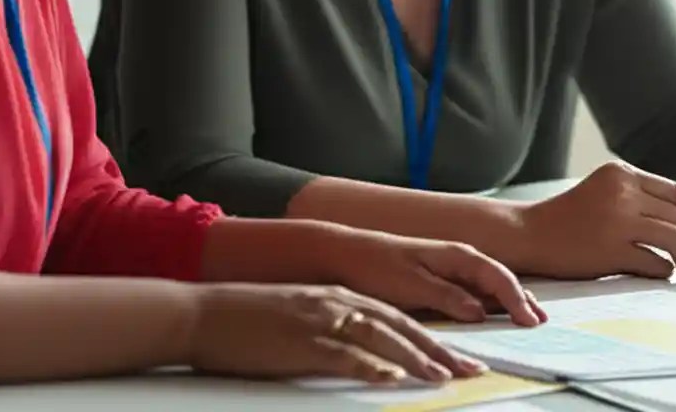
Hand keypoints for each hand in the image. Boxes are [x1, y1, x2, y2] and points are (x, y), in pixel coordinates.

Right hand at [189, 282, 488, 383]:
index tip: (461, 357)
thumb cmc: (250, 320)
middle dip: (441, 350)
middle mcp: (338, 304)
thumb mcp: (304, 316)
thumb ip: (338, 330)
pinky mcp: (301, 342)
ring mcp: (321, 322)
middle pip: (402, 328)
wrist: (203, 313)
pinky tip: (390, 377)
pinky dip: (370, 367)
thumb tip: (372, 358)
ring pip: (382, 339)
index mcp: (341, 298)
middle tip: (471, 368)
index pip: (400, 318)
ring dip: (417, 358)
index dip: (433, 338)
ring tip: (444, 376)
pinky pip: (343, 355)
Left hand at [320, 228, 546, 325]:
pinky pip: (474, 291)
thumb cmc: (376, 265)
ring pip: (489, 286)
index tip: (529, 320)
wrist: (346, 255)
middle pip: (500, 279)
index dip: (516, 299)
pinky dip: (491, 302)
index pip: (498, 276)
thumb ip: (448, 296)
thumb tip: (481, 311)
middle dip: (522, 298)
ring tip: (529, 317)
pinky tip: (496, 313)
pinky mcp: (439, 281)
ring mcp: (450, 269)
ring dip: (510, 300)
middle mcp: (458, 260)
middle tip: (541, 320)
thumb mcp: (411, 284)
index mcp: (457, 255)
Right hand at [517, 161, 675, 278]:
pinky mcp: (609, 250)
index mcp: (622, 173)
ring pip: (675, 240)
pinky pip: (655, 263)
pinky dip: (664, 271)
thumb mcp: (604, 192)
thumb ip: (641, 199)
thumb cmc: (569, 217)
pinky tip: (659, 273)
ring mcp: (616, 220)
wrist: (529, 234)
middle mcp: (622, 192)